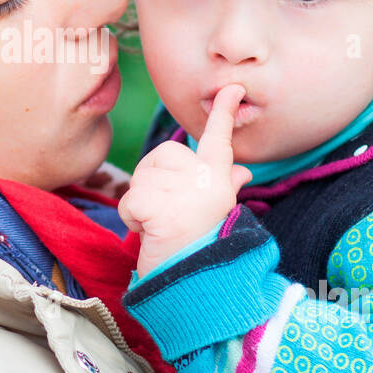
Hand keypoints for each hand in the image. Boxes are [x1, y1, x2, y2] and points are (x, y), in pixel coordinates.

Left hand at [119, 84, 253, 275]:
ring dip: (140, 204)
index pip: (220, 139)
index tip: (231, 87)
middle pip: (160, 156)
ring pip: (141, 179)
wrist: (193, 285)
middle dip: (152, 181)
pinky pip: (130, 200)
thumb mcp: (214, 212)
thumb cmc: (199, 247)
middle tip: (166, 213)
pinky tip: (149, 233)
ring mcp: (185, 193)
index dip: (224, 112)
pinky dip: (131, 219)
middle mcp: (206, 180)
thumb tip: (242, 173)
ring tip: (161, 227)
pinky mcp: (160, 207)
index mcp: (219, 179)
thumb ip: (224, 186)